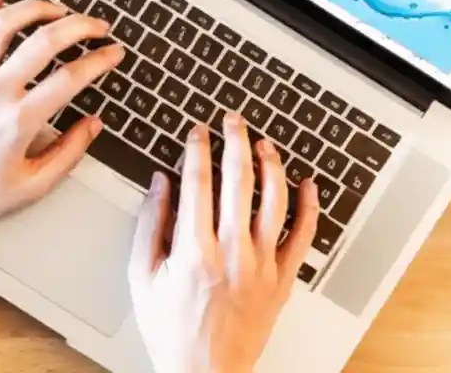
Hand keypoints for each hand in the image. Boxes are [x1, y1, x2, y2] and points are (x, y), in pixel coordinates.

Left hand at [0, 0, 125, 253]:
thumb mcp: (33, 185)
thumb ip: (69, 152)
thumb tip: (94, 124)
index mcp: (19, 121)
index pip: (71, 77)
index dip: (100, 60)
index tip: (114, 53)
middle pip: (44, 41)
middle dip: (79, 26)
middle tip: (96, 26)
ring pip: (2, 25)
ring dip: (34, 9)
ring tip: (56, 9)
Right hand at [128, 114, 318, 372]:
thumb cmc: (170, 329)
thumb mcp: (141, 277)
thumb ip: (149, 225)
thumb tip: (159, 184)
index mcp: (193, 250)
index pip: (198, 182)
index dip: (198, 149)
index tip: (197, 131)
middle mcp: (231, 253)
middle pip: (238, 181)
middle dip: (234, 142)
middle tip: (232, 121)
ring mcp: (262, 266)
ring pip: (274, 200)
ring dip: (270, 164)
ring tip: (264, 143)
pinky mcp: (282, 280)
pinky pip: (303, 237)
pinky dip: (309, 206)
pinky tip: (307, 184)